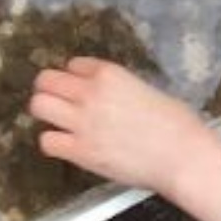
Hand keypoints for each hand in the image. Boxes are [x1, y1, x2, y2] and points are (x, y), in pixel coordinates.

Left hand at [30, 57, 220, 198]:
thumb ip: (119, 88)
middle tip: (57, 102)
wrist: (182, 155)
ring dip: (46, 113)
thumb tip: (107, 97)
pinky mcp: (80, 152)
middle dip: (49, 90)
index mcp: (109, 73)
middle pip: (45, 80)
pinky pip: (47, 141)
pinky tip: (66, 145)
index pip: (73, 64)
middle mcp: (90, 93)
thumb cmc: (176, 123)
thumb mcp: (145, 89)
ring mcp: (82, 122)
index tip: (80, 87)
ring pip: (39, 106)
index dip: (74, 76)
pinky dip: (53, 142)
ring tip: (58, 122)